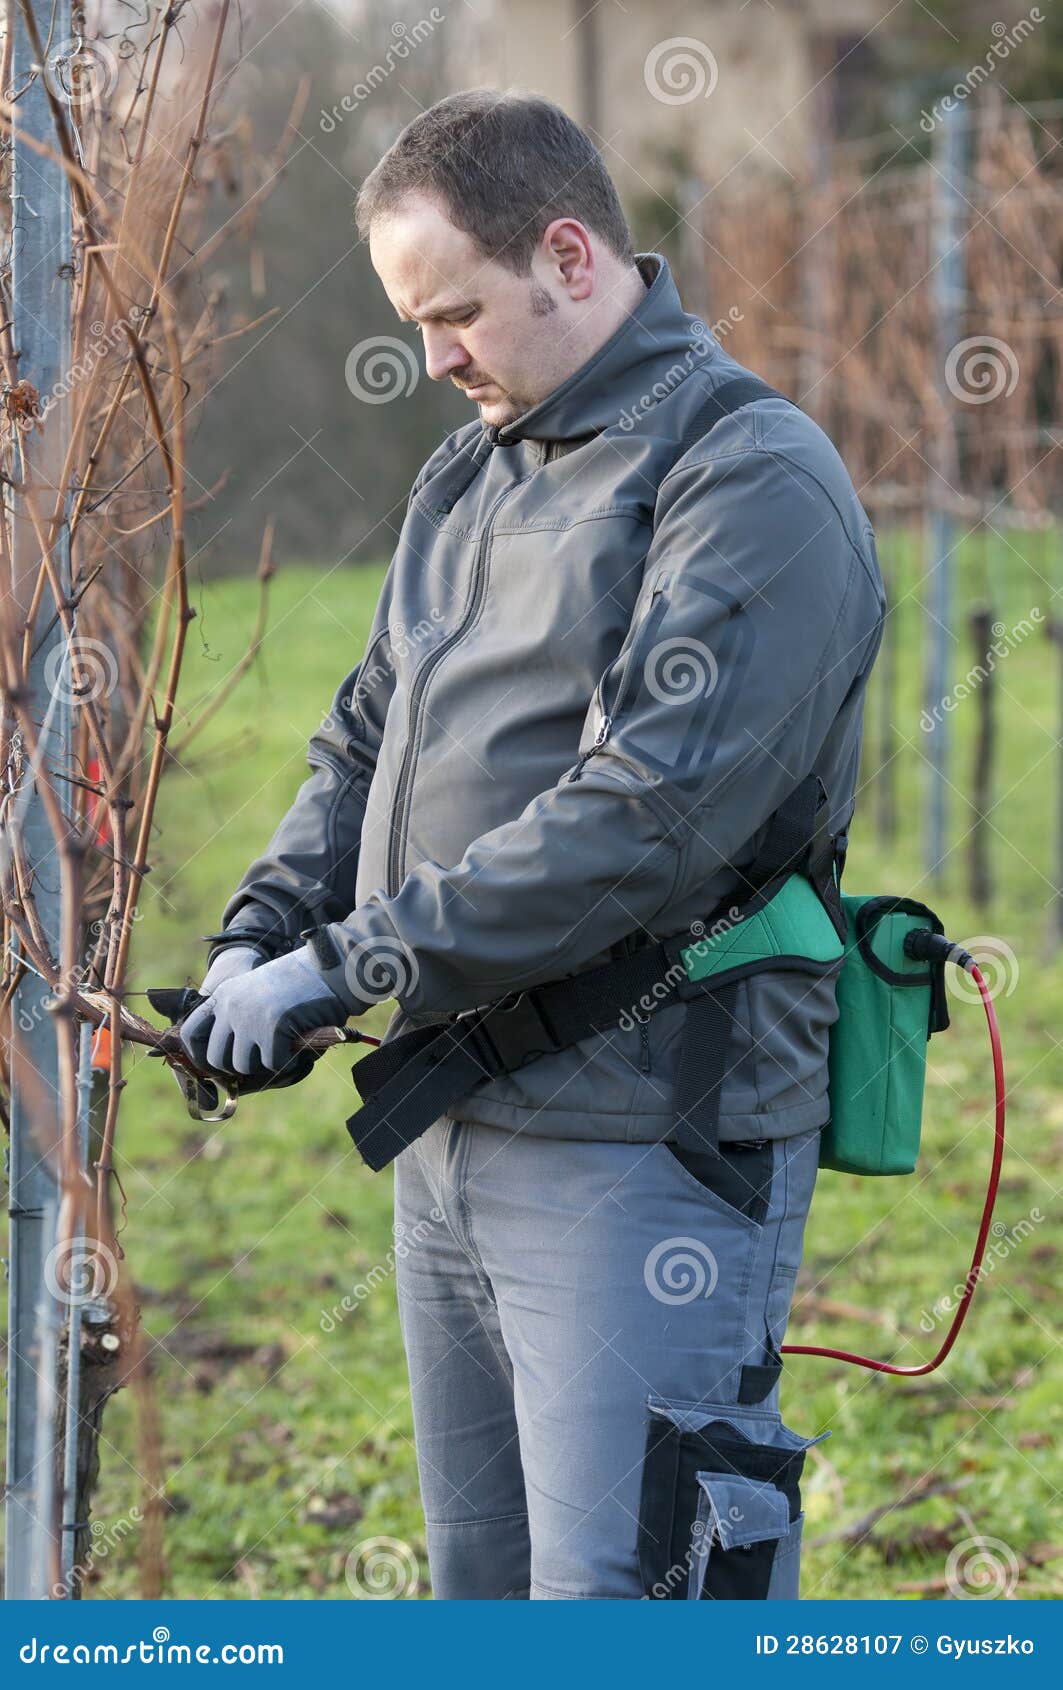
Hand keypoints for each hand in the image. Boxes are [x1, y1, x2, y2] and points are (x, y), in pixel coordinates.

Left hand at [177, 943, 350, 1084]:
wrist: (327, 968)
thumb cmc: (298, 984)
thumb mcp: (257, 994)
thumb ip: (238, 1020)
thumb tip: (225, 1067)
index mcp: (223, 996)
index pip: (191, 1033)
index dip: (199, 1055)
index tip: (215, 1065)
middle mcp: (230, 1007)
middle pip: (215, 1058)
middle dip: (235, 1067)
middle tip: (257, 1062)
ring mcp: (249, 1018)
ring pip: (242, 1066)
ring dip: (263, 1065)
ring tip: (281, 1048)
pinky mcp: (272, 1029)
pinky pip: (272, 1064)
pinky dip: (287, 1061)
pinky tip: (297, 1045)